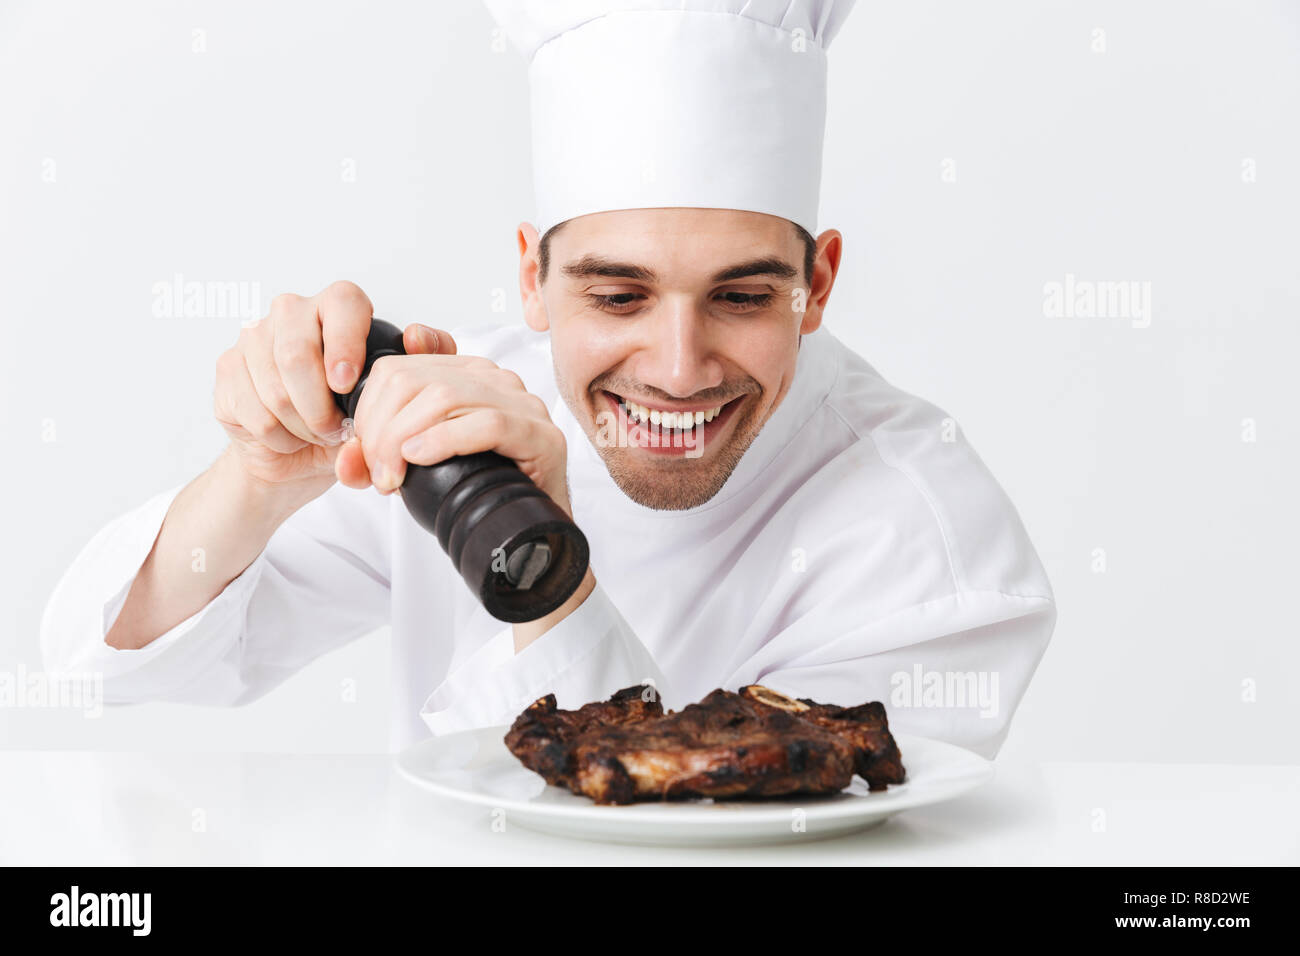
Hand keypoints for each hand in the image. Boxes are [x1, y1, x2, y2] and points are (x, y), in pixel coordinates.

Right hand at [213, 280, 451, 496]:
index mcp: (337, 307)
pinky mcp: (228, 370)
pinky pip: (254, 411)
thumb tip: (418, 336)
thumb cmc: (352, 418)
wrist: (301, 457)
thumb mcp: (398, 394)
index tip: (347, 383)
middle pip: (296, 352)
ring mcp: (253, 338)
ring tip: (318, 433)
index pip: (343, 302)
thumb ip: (424, 362)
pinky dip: (280, 437)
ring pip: (275, 388)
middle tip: (338, 428)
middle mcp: (292, 312)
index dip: (345, 344)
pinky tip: (290, 436)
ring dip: (304, 426)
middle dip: (321, 405)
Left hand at [335, 351, 572, 515]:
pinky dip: (445, 439)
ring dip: (404, 439)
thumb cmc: (480, 492)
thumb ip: (379, 458)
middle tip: (378, 474)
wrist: (533, 531)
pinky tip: (421, 457)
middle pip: (415, 381)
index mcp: (463, 374)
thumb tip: (345, 457)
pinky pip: (488, 422)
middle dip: (382, 429)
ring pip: (444, 397)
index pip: (398, 368)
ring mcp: (521, 403)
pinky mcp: (540, 434)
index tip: (363, 451)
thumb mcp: (419, 468)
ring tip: (394, 477)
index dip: (369, 409)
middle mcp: (494, 379)